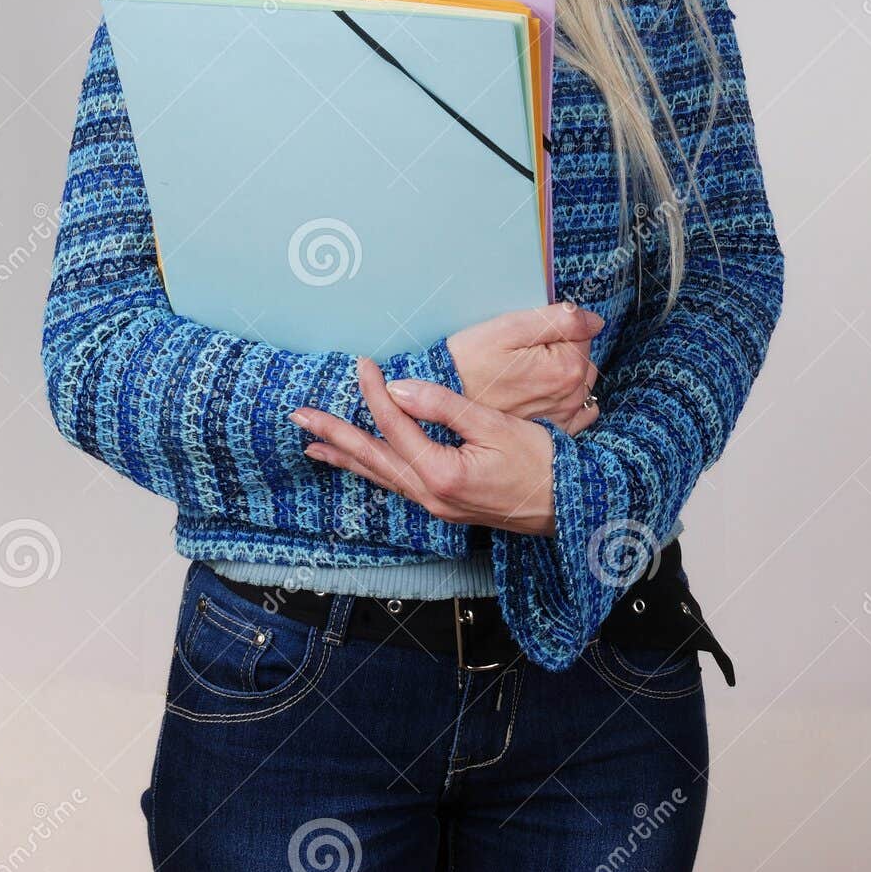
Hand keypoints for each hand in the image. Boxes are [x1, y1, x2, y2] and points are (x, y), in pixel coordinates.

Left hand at [290, 357, 555, 534]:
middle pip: (372, 457)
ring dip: (345, 455)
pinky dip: (372, 471)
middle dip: (334, 433)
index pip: (396, 425)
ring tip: (313, 443)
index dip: (375, 391)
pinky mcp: (445, 504)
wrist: (571, 508)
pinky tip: (362, 465)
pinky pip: (396, 484)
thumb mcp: (496, 427)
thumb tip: (399, 388)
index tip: (362, 363)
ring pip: (380, 475)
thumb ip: (444, 407)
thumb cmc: (542, 464)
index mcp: (441, 473)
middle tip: (299, 415)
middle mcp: (431, 494)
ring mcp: (436, 503)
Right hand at [446, 302, 604, 433]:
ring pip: (580, 380)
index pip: (581, 331)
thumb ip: (557, 320)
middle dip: (562, 348)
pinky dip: (568, 399)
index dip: (554, 326)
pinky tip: (543, 393)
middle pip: (582, 356)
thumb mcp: (507, 328)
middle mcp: (571, 396)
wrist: (440, 401)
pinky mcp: (553, 430)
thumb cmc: (468, 362)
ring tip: (526, 372)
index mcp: (566, 368)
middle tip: (522, 353)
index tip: (526, 335)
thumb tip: (595, 320)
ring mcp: (563, 416)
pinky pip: (579, 411)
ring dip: (563, 372)